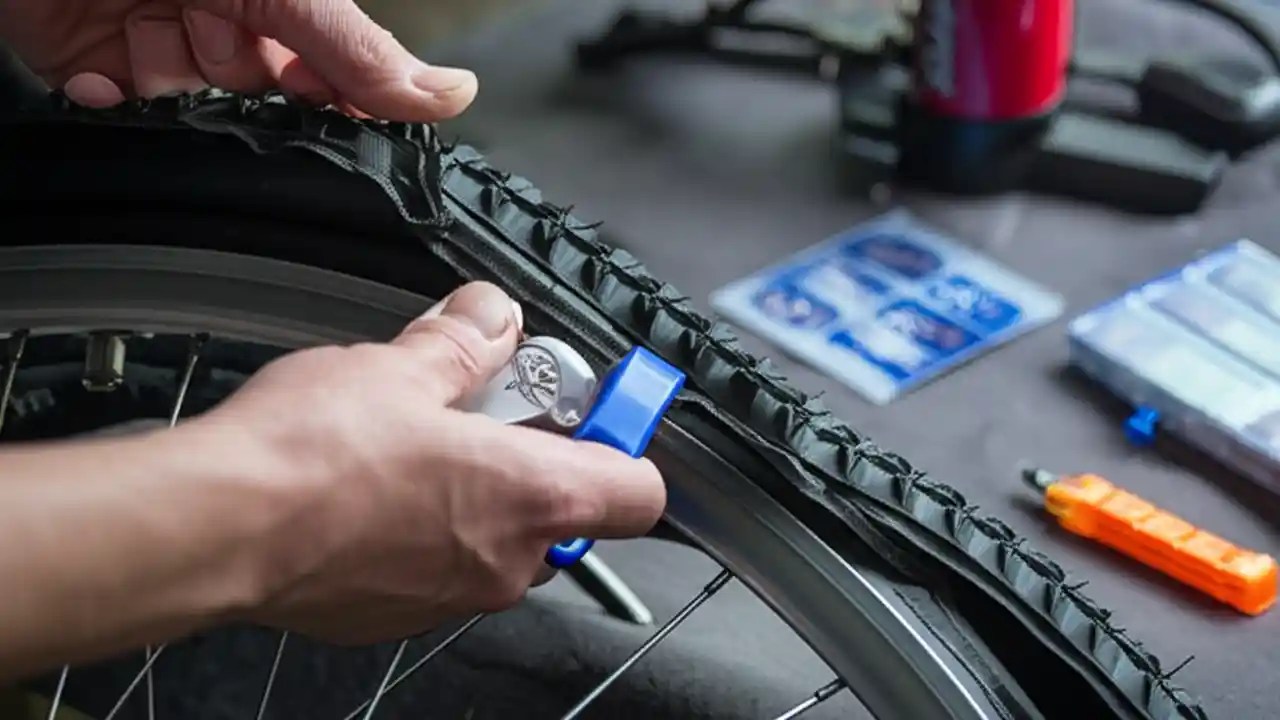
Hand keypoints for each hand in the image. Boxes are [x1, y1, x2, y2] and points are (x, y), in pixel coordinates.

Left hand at [0, 0, 476, 119]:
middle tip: (206, 26)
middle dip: (229, 74)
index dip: (330, 99)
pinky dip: (107, 95)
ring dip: (164, 77)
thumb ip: (355, 46)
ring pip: (187, 112)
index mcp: (280, 4)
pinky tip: (99, 58)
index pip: (333, 77)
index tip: (320, 106)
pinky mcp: (94, 65)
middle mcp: (225, 22)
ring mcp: (159, 45)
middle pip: (256, 101)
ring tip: (142, 22)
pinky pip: (117, 113)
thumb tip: (449, 94)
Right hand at [194, 282, 665, 643]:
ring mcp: (451, 598)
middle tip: (480, 414)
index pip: (638, 491)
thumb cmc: (312, 455)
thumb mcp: (401, 367)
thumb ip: (463, 343)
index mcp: (531, 497)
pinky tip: (369, 489)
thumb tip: (490, 316)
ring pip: (493, 539)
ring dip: (471, 494)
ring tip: (411, 445)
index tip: (592, 413)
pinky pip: (436, 568)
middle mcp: (504, 563)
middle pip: (561, 511)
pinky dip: (420, 530)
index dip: (622, 445)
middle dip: (529, 460)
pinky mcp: (396, 616)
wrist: (218, 529)